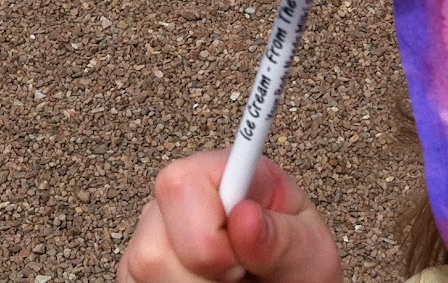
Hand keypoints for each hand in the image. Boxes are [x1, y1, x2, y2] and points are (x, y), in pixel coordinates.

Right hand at [118, 151, 340, 282]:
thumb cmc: (298, 270)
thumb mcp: (310, 253)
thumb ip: (283, 237)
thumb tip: (244, 216)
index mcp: (226, 174)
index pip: (181, 185)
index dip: (207, 236)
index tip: (238, 263)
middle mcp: (180, 198)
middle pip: (152, 248)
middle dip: (203, 278)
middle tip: (240, 278)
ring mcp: (151, 236)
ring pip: (142, 274)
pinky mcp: (137, 273)